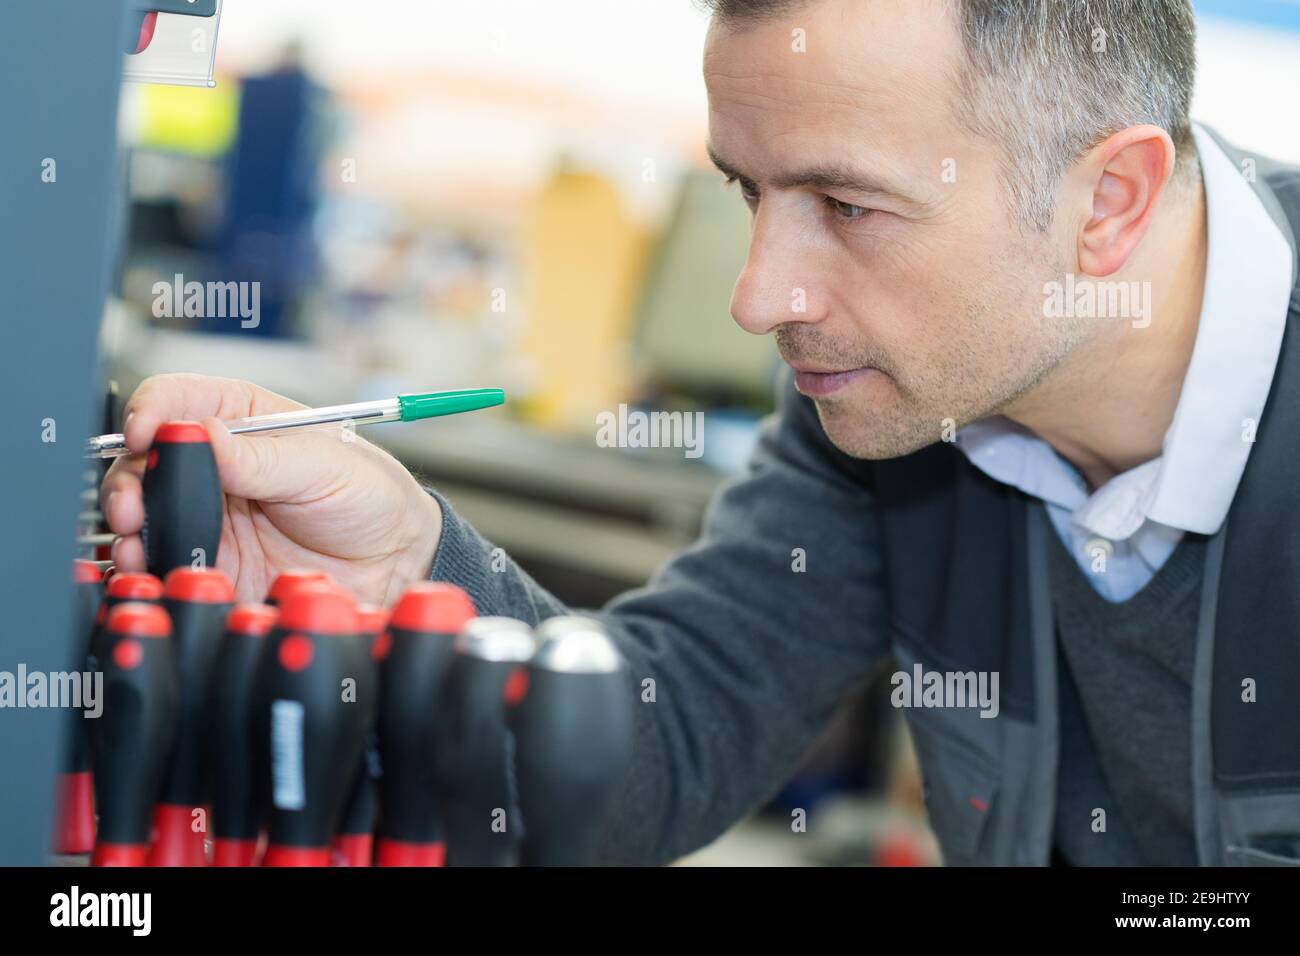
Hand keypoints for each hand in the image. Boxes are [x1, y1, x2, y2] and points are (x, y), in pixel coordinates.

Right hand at [101, 374, 442, 605]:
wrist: (391, 564)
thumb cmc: (369, 498)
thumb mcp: (324, 466)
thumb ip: (262, 457)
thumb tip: (202, 436)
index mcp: (244, 418)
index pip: (179, 398)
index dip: (152, 410)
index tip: (145, 433)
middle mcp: (217, 463)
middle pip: (145, 455)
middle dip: (128, 474)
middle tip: (133, 502)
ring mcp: (209, 510)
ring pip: (143, 506)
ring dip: (129, 519)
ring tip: (135, 534)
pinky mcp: (209, 557)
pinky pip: (161, 555)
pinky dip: (143, 559)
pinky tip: (144, 563)